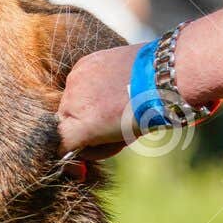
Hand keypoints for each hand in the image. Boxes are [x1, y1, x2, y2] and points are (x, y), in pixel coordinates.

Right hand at [56, 42, 138, 159]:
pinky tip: (108, 86)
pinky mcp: (83, 63)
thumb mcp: (118, 140)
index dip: (68, 152)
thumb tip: (80, 151)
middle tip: (103, 126)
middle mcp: (72, 102)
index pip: (60, 144)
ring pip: (69, 99)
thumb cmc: (145, 113)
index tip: (77, 159)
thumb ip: (94, 147)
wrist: (162, 76)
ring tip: (110, 103)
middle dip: (78, 127)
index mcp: (82, 127)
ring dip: (83, 105)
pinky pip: (78, 81)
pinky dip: (88, 87)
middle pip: (63, 120)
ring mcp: (76, 79)